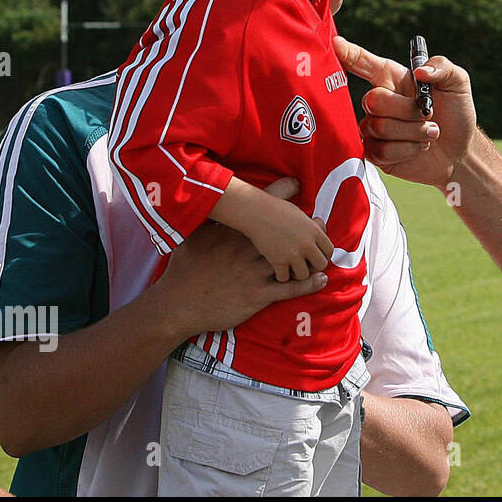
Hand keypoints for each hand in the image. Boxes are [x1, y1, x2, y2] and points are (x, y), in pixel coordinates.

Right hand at [156, 178, 328, 336]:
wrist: (179, 303)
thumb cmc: (184, 270)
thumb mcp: (194, 237)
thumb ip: (207, 220)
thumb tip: (204, 200)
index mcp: (238, 234)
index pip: (268, 211)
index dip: (287, 203)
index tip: (300, 198)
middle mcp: (250, 251)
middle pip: (288, 236)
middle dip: (307, 234)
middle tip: (320, 230)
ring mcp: (256, 273)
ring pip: (293, 262)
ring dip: (311, 260)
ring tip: (323, 256)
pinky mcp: (258, 294)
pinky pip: (289, 288)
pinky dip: (308, 284)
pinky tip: (321, 279)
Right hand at [250, 193, 333, 281]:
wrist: (256, 212)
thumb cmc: (276, 209)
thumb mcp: (301, 214)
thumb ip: (312, 226)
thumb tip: (322, 229)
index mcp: (314, 231)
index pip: (329, 251)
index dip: (323, 256)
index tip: (315, 257)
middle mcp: (307, 244)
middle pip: (320, 265)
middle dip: (313, 267)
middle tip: (304, 265)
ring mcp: (293, 253)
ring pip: (303, 275)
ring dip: (297, 274)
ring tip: (290, 268)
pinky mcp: (278, 261)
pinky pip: (285, 278)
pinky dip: (281, 276)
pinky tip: (277, 270)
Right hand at [334, 35, 477, 187]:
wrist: (460, 151)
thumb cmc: (456, 113)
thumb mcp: (458, 83)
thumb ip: (442, 67)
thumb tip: (420, 71)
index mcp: (392, 78)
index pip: (363, 63)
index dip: (348, 54)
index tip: (335, 43)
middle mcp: (378, 100)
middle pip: (372, 99)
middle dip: (406, 110)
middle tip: (428, 115)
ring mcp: (373, 127)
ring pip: (379, 127)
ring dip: (413, 132)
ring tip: (429, 133)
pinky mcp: (374, 153)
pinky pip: (381, 150)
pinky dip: (407, 150)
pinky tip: (418, 148)